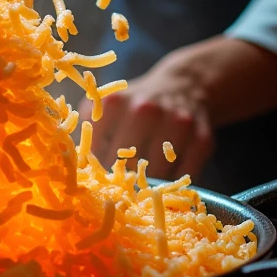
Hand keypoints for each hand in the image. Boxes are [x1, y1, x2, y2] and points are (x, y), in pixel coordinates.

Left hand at [79, 56, 214, 181]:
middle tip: (119, 191)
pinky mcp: (202, 140)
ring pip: (156, 174)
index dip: (97, 170)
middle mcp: (146, 110)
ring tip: (140, 190)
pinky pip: (184, 177)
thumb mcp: (107, 104)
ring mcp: (177, 125)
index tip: (98, 179)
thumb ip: (87, 129)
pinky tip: (165, 183)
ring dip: (147, 187)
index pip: (98, 152)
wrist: (185, 85)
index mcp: (116, 103)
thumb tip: (73, 166)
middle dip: (120, 182)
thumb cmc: (137, 103)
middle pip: (126, 166)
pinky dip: (173, 186)